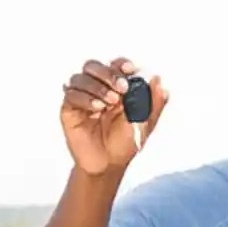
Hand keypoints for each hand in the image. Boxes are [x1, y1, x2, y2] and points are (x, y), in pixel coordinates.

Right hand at [60, 57, 169, 175]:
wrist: (109, 163)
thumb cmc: (125, 143)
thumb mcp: (145, 122)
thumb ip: (153, 102)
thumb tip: (157, 78)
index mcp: (115, 88)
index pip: (114, 66)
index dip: (120, 64)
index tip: (130, 69)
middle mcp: (97, 89)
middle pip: (93, 66)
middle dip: (108, 73)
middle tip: (121, 88)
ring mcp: (82, 98)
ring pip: (80, 77)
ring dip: (97, 86)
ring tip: (109, 103)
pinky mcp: (70, 109)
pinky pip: (71, 94)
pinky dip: (85, 98)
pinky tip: (97, 108)